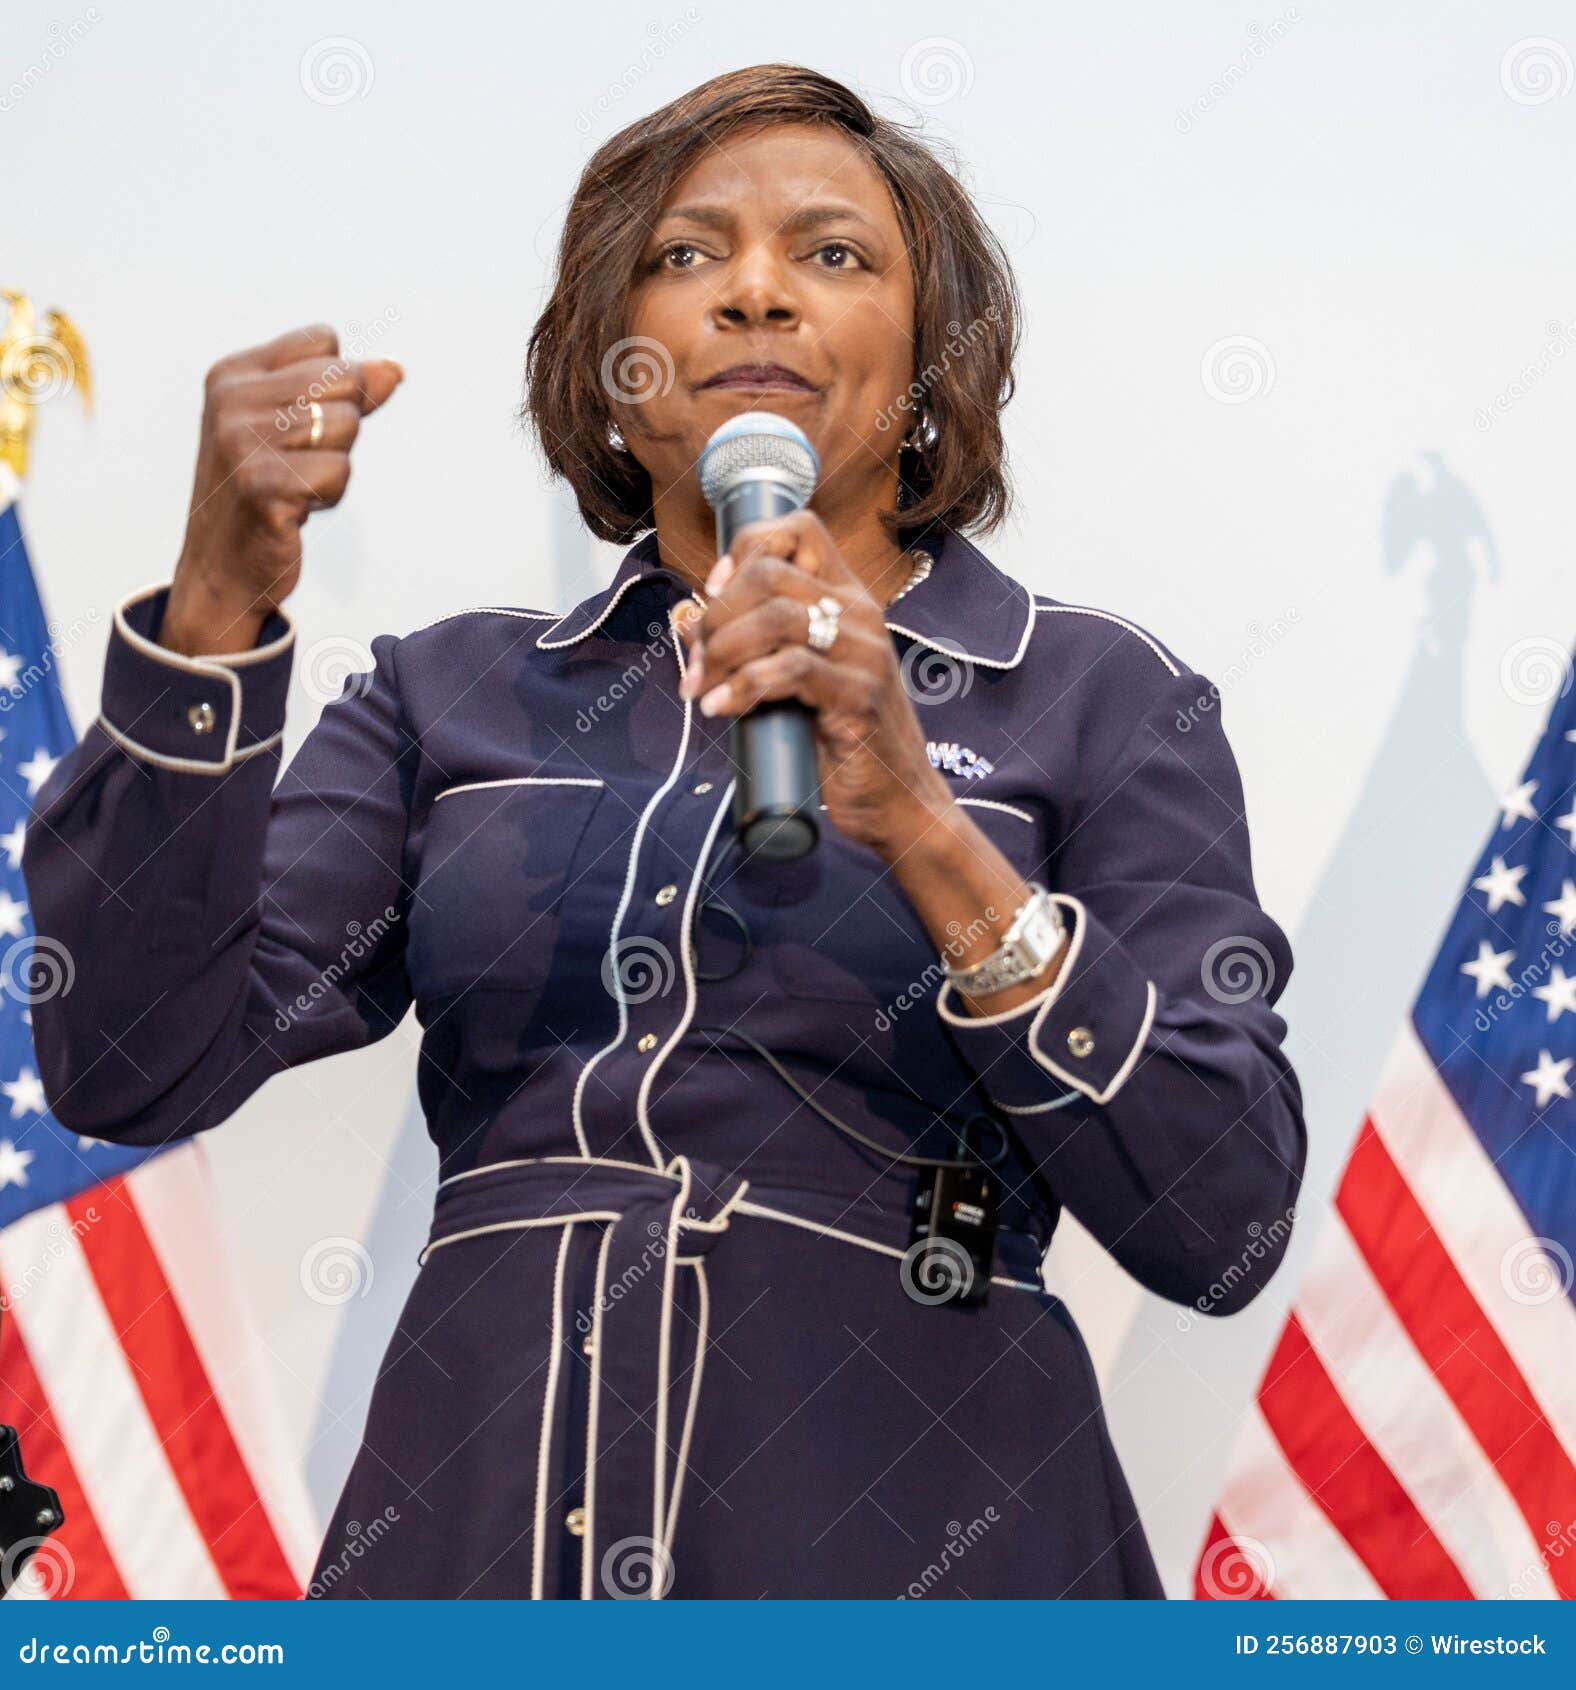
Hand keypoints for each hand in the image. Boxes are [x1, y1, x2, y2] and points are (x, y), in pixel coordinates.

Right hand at [160, 324, 402, 654]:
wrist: (221, 568)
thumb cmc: (262, 493)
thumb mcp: (291, 428)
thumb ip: (342, 393)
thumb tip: (393, 369)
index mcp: (233, 374)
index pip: (323, 342)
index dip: (337, 386)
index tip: (302, 423)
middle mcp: (231, 400)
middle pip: (343, 380)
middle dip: (341, 426)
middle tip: (301, 460)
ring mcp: (242, 442)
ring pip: (345, 425)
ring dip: (334, 464)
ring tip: (296, 484)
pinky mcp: (262, 486)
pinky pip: (338, 471)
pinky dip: (329, 494)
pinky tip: (295, 508)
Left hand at [677, 510, 952, 861]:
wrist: (896, 799)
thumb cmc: (841, 738)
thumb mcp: (799, 678)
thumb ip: (760, 644)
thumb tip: (690, 620)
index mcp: (848, 598)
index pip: (799, 529)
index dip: (745, 548)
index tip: (715, 591)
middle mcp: (860, 614)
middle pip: (771, 573)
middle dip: (717, 614)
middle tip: (695, 660)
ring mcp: (864, 654)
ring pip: (775, 617)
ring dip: (721, 652)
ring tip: (700, 688)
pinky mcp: (858, 696)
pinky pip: (790, 670)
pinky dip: (742, 687)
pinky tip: (720, 709)